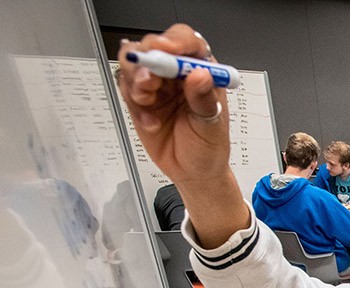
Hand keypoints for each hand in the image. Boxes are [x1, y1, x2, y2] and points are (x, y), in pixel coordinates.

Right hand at [117, 25, 245, 245]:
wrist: (194, 173)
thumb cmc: (209, 147)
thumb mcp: (212, 126)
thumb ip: (204, 101)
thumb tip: (200, 75)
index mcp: (202, 70)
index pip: (187, 41)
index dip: (174, 41)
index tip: (166, 51)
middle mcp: (177, 73)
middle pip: (154, 46)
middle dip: (148, 60)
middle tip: (149, 81)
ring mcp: (156, 85)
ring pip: (134, 64)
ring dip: (136, 79)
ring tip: (147, 100)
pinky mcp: (139, 100)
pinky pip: (126, 89)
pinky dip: (135, 105)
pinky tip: (150, 123)